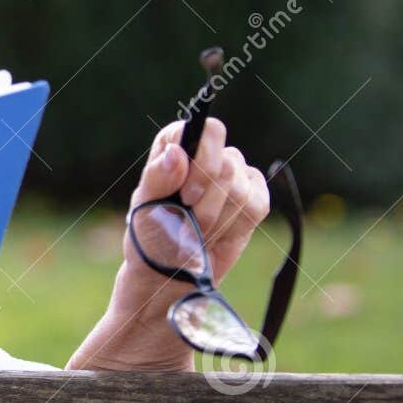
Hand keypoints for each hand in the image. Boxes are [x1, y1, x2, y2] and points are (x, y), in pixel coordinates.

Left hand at [126, 116, 270, 286]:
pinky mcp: (254, 198)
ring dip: (216, 221)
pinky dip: (234, 227)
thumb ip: (158, 177)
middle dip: (206, 205)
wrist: (169, 272)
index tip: (186, 196)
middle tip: (186, 225)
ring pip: (241, 189)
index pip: (208, 130)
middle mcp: (207, 153)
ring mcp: (234, 174)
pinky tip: (217, 235)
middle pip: (228, 164)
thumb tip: (176, 152)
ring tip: (197, 233)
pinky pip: (257, 205)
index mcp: (176, 144)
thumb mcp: (145, 208)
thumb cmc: (151, 236)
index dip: (203, 162)